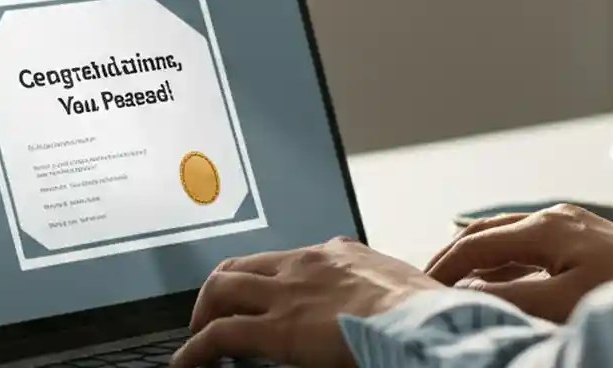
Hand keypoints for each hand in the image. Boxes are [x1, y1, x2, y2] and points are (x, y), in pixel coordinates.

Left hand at [172, 237, 441, 367]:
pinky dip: (195, 350)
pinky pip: (219, 335)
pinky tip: (186, 363)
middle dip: (224, 286)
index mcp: (342, 254)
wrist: (421, 323)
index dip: (276, 278)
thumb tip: (403, 303)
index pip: (295, 257)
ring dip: (204, 311)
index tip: (274, 296)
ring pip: (223, 287)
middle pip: (246, 263)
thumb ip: (388, 291)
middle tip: (217, 313)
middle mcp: (307, 263)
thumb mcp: (407, 288)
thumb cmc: (425, 313)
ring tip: (198, 335)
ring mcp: (288, 293)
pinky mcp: (275, 328)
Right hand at [425, 203, 612, 322]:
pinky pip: (532, 248)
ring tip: (456, 286)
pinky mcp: (588, 240)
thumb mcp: (561, 301)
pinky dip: (506, 265)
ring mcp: (573, 226)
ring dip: (480, 261)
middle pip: (488, 232)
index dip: (443, 267)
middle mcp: (556, 217)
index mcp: (546, 225)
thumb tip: (466, 296)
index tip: (420, 288)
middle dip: (454, 255)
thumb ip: (509, 297)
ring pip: (509, 239)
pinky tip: (501, 284)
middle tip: (428, 282)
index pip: (476, 243)